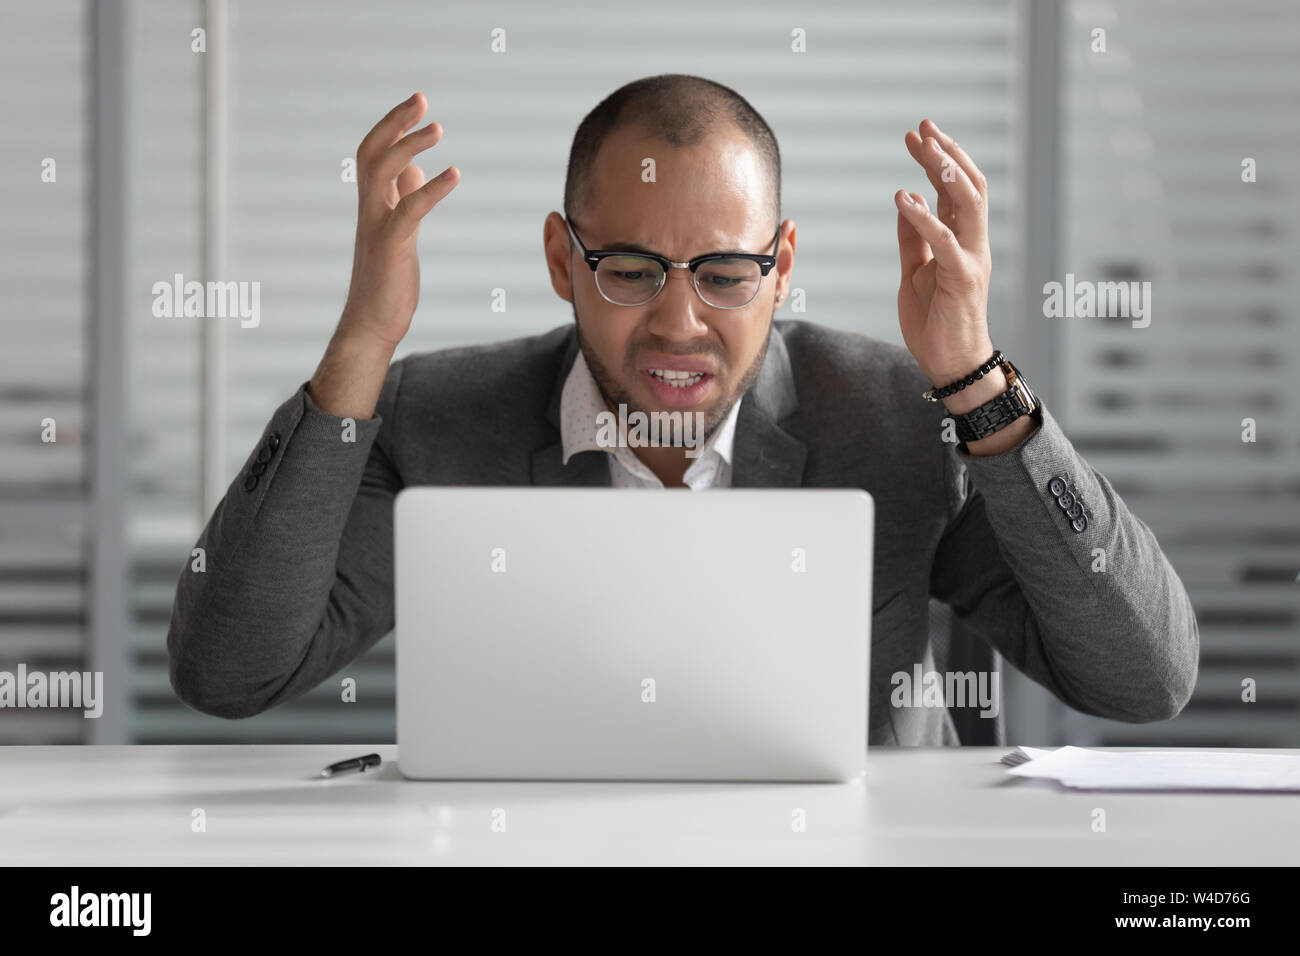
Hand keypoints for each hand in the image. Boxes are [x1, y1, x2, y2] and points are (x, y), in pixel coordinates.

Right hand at [340, 92, 459, 348]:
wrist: (372, 324)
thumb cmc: (388, 281)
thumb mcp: (399, 233)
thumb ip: (403, 199)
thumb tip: (416, 170)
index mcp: (372, 205)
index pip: (373, 153)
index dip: (391, 125)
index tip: (416, 103)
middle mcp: (369, 210)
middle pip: (371, 152)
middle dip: (395, 122)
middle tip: (421, 98)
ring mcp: (377, 228)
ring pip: (382, 173)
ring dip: (409, 146)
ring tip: (437, 128)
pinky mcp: (391, 248)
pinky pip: (409, 210)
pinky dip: (431, 189)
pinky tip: (454, 174)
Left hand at [894, 119, 992, 386]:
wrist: (951, 365)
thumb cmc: (936, 322)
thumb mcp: (915, 272)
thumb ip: (913, 239)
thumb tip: (906, 202)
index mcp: (962, 241)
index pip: (956, 189)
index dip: (939, 159)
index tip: (918, 135)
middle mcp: (973, 244)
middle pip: (968, 186)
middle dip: (946, 153)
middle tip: (923, 127)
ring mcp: (971, 259)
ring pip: (968, 203)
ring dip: (946, 172)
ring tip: (925, 147)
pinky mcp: (963, 278)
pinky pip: (944, 241)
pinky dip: (924, 217)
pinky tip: (904, 198)